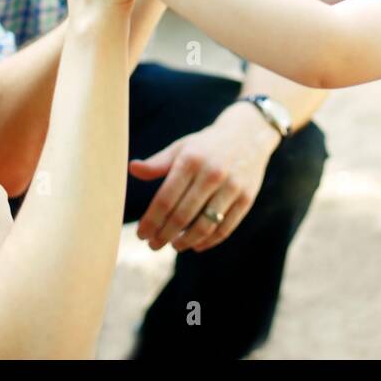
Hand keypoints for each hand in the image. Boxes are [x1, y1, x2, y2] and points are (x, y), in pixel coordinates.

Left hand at [131, 107, 279, 252]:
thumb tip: (132, 169)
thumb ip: (158, 163)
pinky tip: (196, 245)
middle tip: (153, 245)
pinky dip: (208, 242)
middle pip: (182, 216)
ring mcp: (232, 187)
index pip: (165, 199)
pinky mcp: (246, 198)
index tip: (141, 234)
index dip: (151, 221)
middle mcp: (212, 173)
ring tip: (174, 245)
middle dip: (164, 235)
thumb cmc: (206, 145)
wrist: (249, 134)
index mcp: (191, 160)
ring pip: (204, 226)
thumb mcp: (182, 148)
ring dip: (185, 242)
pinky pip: (225, 228)